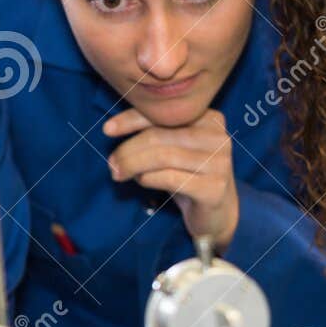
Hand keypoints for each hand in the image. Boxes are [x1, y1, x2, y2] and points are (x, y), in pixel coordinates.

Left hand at [104, 107, 238, 249]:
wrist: (218, 212)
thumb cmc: (189, 175)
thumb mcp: (173, 149)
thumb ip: (153, 133)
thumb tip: (112, 128)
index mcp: (208, 119)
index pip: (163, 114)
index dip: (131, 120)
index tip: (107, 130)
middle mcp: (217, 137)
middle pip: (159, 136)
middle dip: (128, 149)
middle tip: (111, 164)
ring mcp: (219, 163)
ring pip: (162, 157)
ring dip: (133, 165)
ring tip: (119, 174)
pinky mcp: (214, 188)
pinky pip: (170, 178)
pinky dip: (148, 179)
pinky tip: (141, 181)